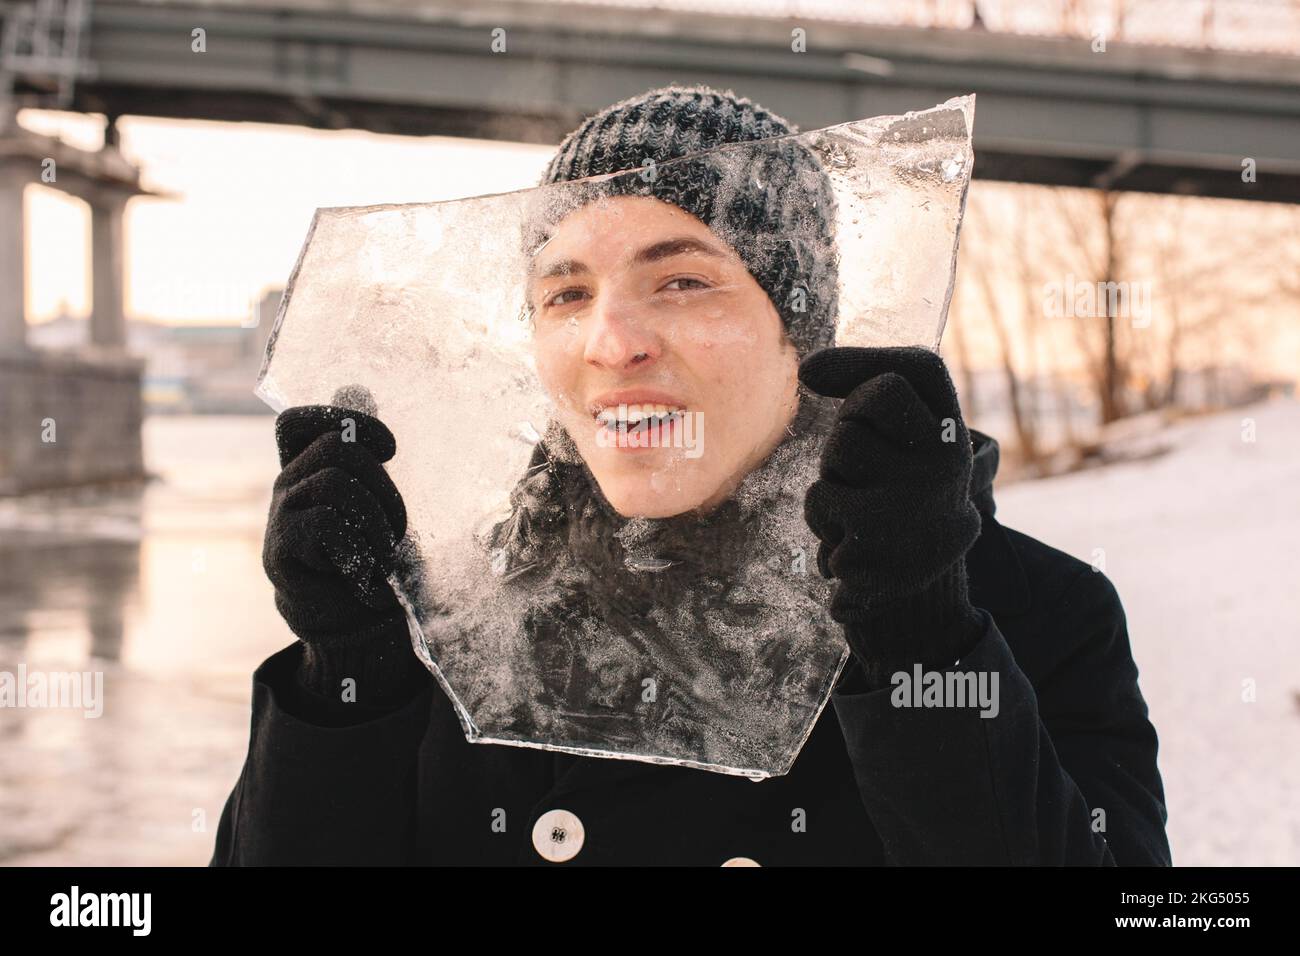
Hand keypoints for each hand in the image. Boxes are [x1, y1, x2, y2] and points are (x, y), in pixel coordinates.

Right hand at [263, 401, 424, 704]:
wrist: (355, 626)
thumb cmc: (371, 561)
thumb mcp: (375, 500)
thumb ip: (361, 452)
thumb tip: (356, 386)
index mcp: (310, 469)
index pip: (299, 420)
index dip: (348, 420)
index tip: (389, 450)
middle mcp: (288, 486)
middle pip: (338, 448)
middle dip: (384, 486)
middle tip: (393, 530)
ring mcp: (281, 517)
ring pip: (336, 483)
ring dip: (377, 522)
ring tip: (381, 556)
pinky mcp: (280, 552)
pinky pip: (324, 522)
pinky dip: (357, 548)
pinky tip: (362, 572)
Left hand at [798, 346, 982, 683]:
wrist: (924, 595)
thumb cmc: (902, 497)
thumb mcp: (907, 441)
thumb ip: (867, 390)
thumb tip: (807, 368)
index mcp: (954, 435)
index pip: (910, 372)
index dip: (863, 368)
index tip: (826, 383)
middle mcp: (945, 465)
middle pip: (853, 424)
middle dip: (843, 450)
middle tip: (868, 479)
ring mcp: (911, 507)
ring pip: (831, 468)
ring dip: (831, 491)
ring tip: (863, 515)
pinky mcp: (874, 545)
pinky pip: (820, 507)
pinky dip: (827, 528)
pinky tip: (857, 545)